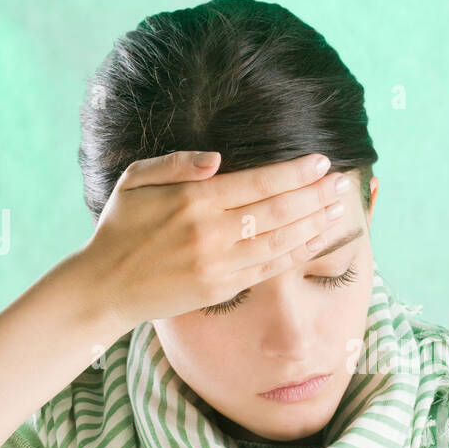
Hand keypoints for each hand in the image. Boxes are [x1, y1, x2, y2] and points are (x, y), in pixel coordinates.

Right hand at [82, 149, 349, 330]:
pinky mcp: (224, 288)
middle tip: (343, 183)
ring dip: (315, 224)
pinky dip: (298, 253)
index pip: (258, 183)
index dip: (295, 173)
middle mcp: (213, 233)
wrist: (105, 287)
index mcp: (194, 201)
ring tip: (340, 208)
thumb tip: (217, 159)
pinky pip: (271, 268)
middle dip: (316, 195)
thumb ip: (175, 163)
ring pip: (281, 241)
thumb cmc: (121, 227)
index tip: (322, 162)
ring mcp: (221, 264)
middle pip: (279, 211)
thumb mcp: (136, 180)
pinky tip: (317, 239)